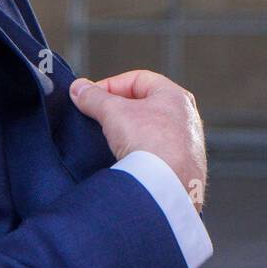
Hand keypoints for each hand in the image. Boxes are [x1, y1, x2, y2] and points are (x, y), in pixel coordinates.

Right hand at [70, 69, 207, 210]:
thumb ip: (93, 97)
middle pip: (145, 105)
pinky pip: (156, 155)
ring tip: (109, 141)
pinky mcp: (182, 170)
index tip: (91, 97)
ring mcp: (187, 146)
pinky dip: (139, 155)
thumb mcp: (113, 112)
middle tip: (97, 117)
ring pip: (150, 132)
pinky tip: (125, 162)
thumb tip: (79, 89)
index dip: (110, 85)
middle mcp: (186, 119)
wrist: (167, 188)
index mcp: (176, 96)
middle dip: (118, 110)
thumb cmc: (152, 144)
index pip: (138, 79)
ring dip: (128, 133)